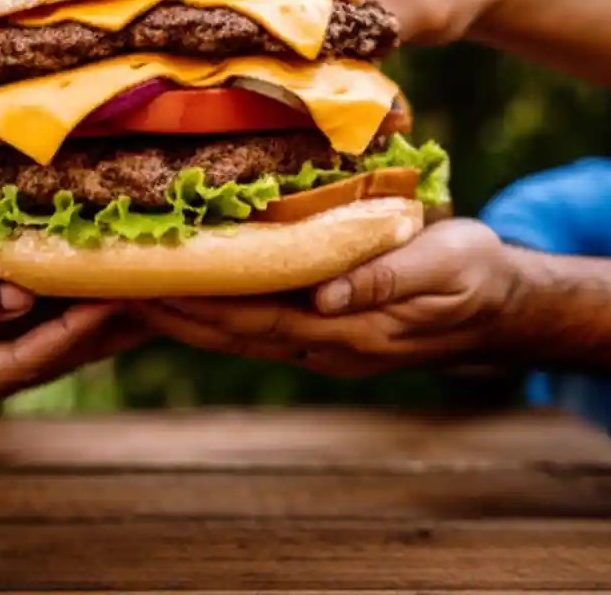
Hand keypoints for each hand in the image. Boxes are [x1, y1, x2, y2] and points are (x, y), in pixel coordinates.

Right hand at [0, 268, 136, 430]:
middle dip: (95, 331)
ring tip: (125, 297)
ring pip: (25, 354)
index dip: (80, 329)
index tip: (124, 298)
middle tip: (151, 300)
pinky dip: (32, 320)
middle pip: (40, 363)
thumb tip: (18, 294)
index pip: (28, 361)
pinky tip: (59, 296)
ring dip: (71, 325)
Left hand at [133, 219, 514, 375]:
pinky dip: (215, 315)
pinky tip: (185, 298)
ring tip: (129, 295)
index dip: (198, 305)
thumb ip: (388, 280)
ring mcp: (321, 345)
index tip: (146, 286)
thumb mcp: (446, 265)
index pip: (256, 318)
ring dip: (182, 319)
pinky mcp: (323, 333)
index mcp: (349, 328)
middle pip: (231, 333)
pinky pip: (256, 328)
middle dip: (170, 315)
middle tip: (111, 290)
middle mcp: (323, 344)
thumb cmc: (474, 275)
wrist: (499, 310)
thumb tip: (325, 295)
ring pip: (237, 336)